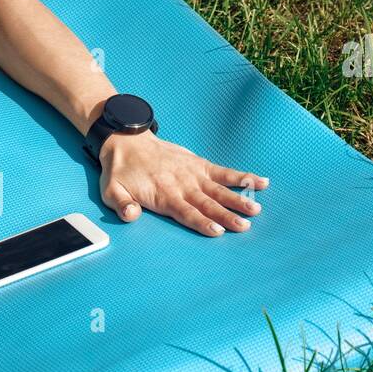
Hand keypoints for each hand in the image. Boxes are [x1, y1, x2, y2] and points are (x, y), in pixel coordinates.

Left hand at [98, 133, 268, 234]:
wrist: (127, 140)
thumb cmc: (121, 171)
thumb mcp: (111, 190)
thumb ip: (122, 204)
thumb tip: (130, 215)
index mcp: (163, 195)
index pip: (186, 212)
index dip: (202, 222)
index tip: (217, 231)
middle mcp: (182, 185)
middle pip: (207, 204)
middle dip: (226, 216)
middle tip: (244, 226)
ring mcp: (194, 174)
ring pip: (219, 189)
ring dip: (238, 199)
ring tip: (256, 208)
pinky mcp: (200, 164)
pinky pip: (224, 171)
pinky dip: (242, 176)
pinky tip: (261, 182)